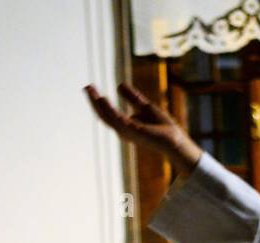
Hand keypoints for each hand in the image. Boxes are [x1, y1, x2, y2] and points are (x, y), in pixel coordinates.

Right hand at [84, 83, 203, 174]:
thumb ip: (131, 97)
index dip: (98, 101)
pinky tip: (102, 98)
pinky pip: (115, 118)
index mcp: (124, 126)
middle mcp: (122, 130)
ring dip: (96, 103)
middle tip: (86, 87)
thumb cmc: (162, 126)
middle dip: (93, 101)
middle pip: (103, 115)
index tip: (91, 88)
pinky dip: (107, 108)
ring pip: (106, 116)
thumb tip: (119, 85)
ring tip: (89, 89)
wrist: (173, 139)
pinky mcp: (130, 131)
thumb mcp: (144, 106)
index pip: (107, 113)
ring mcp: (125, 131)